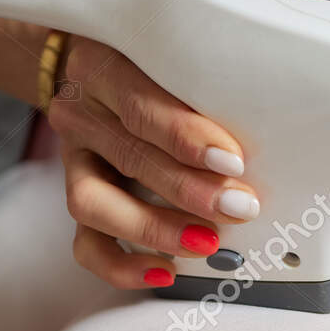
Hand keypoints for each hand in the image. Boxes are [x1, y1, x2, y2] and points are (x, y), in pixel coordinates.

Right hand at [47, 36, 259, 289]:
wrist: (85, 74)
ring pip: (95, 204)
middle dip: (189, 190)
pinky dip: (123, 265)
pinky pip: (86, 244)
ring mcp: (74, 160)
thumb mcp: (166, 60)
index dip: (186, 137)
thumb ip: (198, 88)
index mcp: (102, 68)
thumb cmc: (144, 69)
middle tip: (238, 207)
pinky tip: (164, 270)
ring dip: (155, 227)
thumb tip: (255, 141)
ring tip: (204, 241)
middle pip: (130, 156)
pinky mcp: (76, 197)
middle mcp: (81, 114)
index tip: (232, 161)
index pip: (141, 106)